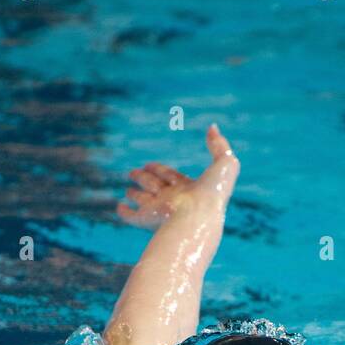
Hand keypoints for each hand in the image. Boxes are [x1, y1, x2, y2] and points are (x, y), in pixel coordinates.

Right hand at [117, 123, 239, 227]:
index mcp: (190, 189)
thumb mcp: (224, 162)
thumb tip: (213, 127)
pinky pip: (133, 216)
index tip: (150, 165)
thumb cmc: (213, 191)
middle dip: (145, 178)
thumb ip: (219, 145)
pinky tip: (120, 207)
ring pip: (144, 200)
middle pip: (156, 186)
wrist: (199, 215)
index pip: (172, 177)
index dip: (161, 170)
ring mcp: (160, 209)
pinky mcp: (148, 218)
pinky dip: (125, 213)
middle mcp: (174, 199)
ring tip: (128, 190)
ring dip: (135, 194)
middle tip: (134, 173)